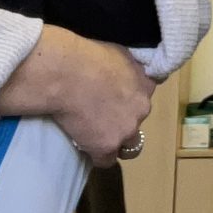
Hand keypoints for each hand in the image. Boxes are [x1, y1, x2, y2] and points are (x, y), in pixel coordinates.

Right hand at [0, 28, 154, 166]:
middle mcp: (142, 107)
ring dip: (115, 141)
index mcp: (146, 82)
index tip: (115, 99)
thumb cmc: (86, 55)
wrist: (65, 73)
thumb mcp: (118, 53)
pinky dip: (96, 155)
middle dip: (122, 119)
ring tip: (96, 137)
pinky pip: (106, 160)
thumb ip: (127, 66)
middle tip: (100, 115)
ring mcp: (127, 129)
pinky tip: (84, 148)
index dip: (129, 99)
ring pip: (128, 145)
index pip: (144, 96)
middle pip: (136, 119)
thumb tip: (122, 70)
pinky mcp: (107, 146)